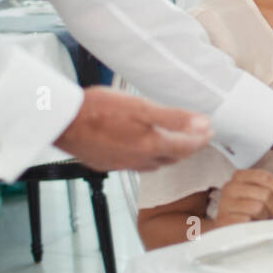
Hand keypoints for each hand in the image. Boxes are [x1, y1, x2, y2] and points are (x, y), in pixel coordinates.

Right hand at [56, 87, 211, 170]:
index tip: (210, 132)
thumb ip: (174, 118)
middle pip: (172, 157)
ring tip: (175, 144)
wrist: (62, 121)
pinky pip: (135, 165)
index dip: (201, 139)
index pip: (187, 146)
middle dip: (188, 148)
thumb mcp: (142, 107)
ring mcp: (122, 164)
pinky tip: (142, 150)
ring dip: (169, 155)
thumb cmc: (98, 110)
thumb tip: (203, 124)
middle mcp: (139, 160)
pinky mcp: (107, 164)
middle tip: (197, 137)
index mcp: (151, 145)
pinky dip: (147, 159)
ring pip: (154, 164)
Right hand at [215, 168, 272, 226]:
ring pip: (258, 208)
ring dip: (265, 216)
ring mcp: (225, 204)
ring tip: (261, 217)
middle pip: (265, 194)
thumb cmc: (259, 207)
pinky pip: (247, 221)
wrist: (239, 230)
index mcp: (240, 176)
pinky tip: (252, 224)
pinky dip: (254, 225)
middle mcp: (229, 187)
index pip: (266, 177)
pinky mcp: (224, 221)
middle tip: (271, 212)